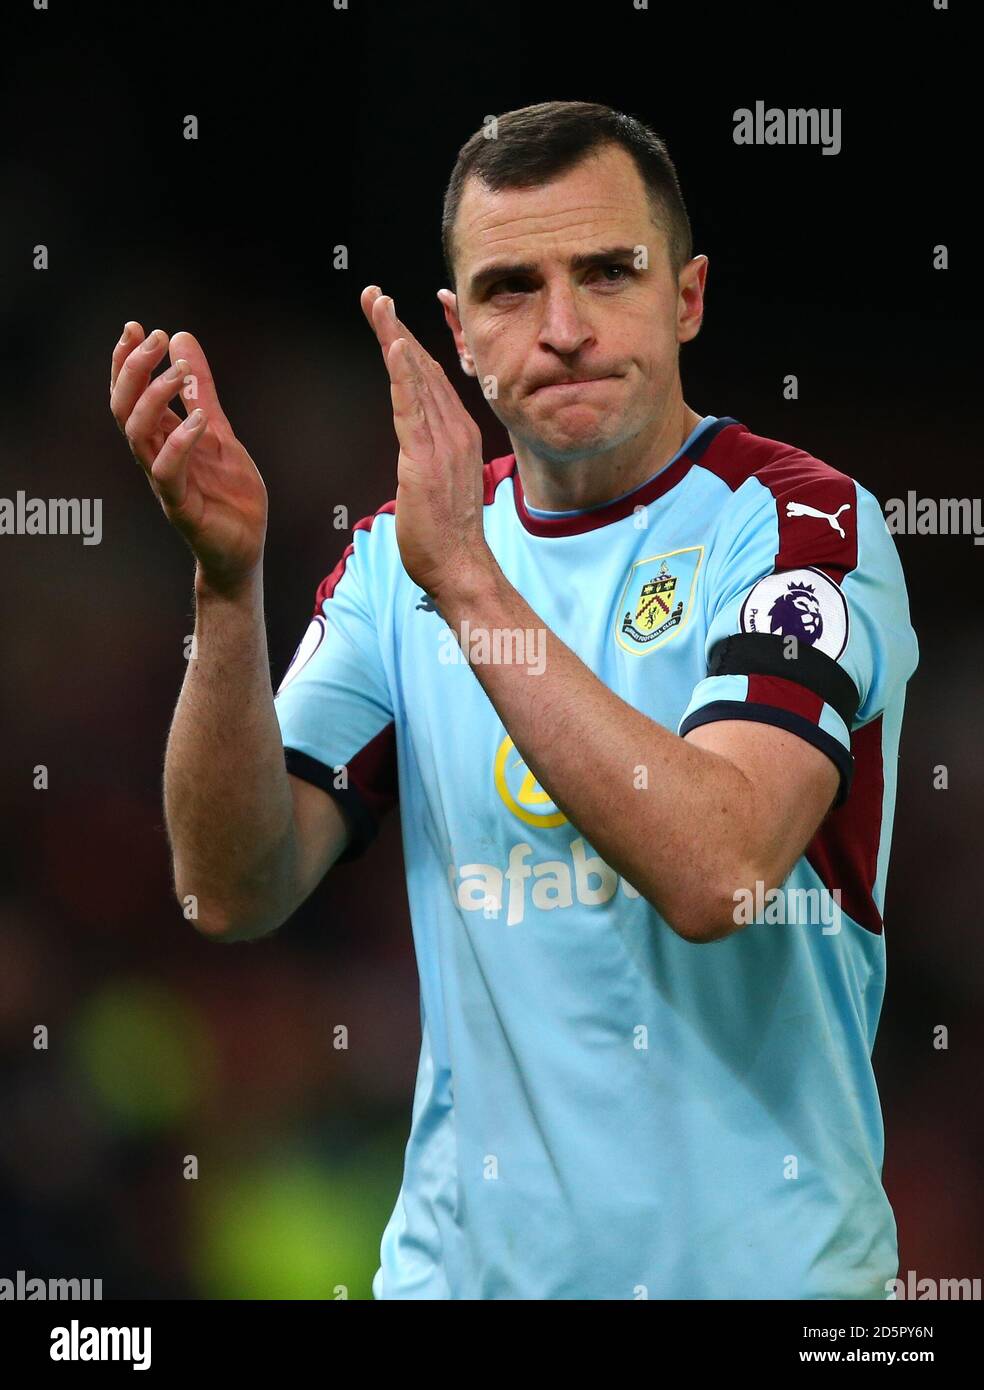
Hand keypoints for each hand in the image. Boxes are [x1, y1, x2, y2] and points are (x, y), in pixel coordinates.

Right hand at [110, 323, 267, 594]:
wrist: (244, 546)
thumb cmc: (227, 493)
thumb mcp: (219, 431)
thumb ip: (200, 391)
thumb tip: (181, 338)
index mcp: (162, 438)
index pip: (130, 394)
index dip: (127, 361)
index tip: (135, 328)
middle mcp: (155, 457)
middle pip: (124, 408)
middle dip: (133, 370)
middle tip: (151, 339)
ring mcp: (165, 482)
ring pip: (138, 436)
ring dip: (154, 398)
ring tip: (177, 372)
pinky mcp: (181, 506)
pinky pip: (168, 472)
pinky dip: (180, 443)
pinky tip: (198, 421)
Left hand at [360, 286, 491, 600]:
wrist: (461, 568)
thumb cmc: (447, 537)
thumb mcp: (439, 487)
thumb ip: (429, 460)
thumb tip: (416, 452)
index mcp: (458, 435)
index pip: (431, 379)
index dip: (408, 345)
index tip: (389, 317)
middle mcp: (455, 430)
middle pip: (422, 367)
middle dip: (395, 327)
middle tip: (372, 296)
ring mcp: (442, 442)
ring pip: (416, 377)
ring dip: (393, 336)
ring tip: (376, 303)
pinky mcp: (425, 457)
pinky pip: (411, 404)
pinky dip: (403, 371)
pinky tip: (394, 343)